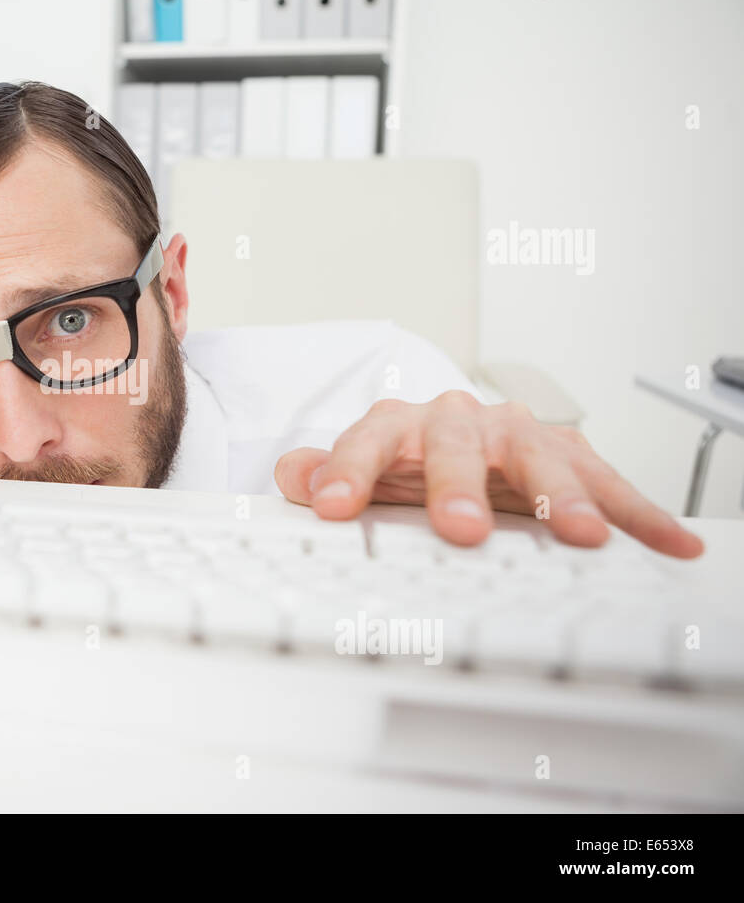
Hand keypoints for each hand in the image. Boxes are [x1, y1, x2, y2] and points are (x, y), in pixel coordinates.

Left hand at [273, 391, 702, 557]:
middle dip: (459, 485)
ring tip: (583, 533)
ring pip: (542, 456)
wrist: (463, 446)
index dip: (349, 471)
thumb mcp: (364, 475)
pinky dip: (640, 513)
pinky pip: (608, 482)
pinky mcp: (569, 457)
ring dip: (564, 495)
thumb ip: (325, 476)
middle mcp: (460, 422)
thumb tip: (289, 475)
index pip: (370, 438)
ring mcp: (518, 436)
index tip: (332, 507)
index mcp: (402, 425)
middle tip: (460, 528)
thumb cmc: (410, 466)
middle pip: (458, 443)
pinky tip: (673, 540)